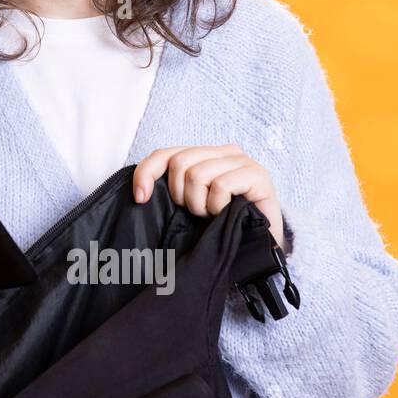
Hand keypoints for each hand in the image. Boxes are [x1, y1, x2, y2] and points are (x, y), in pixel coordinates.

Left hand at [132, 144, 284, 246]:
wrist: (258, 245)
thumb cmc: (221, 225)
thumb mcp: (189, 204)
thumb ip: (171, 188)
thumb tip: (139, 192)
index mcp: (204, 155)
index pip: (164, 154)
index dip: (146, 173)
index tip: (140, 198)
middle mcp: (223, 152)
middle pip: (179, 162)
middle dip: (181, 195)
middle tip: (197, 213)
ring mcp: (242, 161)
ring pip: (198, 174)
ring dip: (201, 204)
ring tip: (214, 214)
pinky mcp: (257, 174)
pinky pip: (221, 185)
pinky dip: (218, 206)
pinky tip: (227, 213)